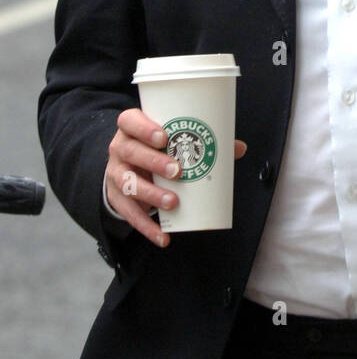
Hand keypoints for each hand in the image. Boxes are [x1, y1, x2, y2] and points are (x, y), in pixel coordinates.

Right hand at [106, 107, 246, 247]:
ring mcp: (116, 173)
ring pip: (128, 183)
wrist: (127, 166)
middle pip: (131, 152)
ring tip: (173, 202)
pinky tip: (163, 237)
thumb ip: (202, 142)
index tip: (164, 137)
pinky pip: (129, 214)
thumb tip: (238, 148)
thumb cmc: (155, 148)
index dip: (144, 128)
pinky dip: (146, 227)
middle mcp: (120, 148)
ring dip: (151, 194)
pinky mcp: (116, 197)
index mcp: (131, 128)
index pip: (130, 121)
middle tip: (178, 171)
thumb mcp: (171, 139)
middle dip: (154, 162)